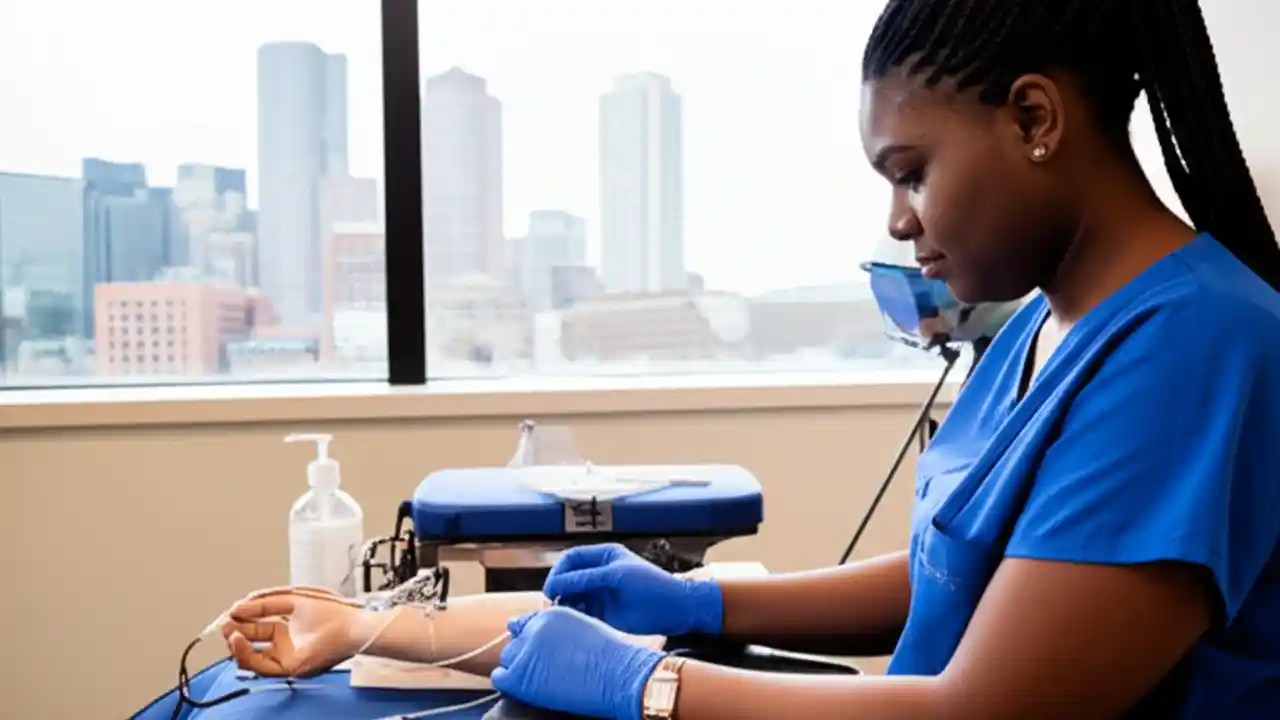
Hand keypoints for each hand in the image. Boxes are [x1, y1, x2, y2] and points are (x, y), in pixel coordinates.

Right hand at [219, 588, 375, 676]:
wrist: (352, 625)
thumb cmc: (331, 610)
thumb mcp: (291, 598)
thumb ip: (264, 602)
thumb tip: (238, 607)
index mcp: (286, 624)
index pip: (256, 624)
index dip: (241, 619)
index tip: (229, 612)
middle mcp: (284, 641)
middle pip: (251, 640)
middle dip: (234, 632)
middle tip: (223, 624)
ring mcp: (286, 654)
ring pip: (252, 656)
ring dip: (237, 645)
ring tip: (229, 632)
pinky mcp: (289, 667)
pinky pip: (261, 665)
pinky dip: (247, 654)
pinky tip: (239, 640)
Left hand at [491, 607, 664, 719]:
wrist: (618, 675)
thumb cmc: (610, 657)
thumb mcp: (584, 629)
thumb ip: (559, 629)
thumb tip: (544, 639)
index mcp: (550, 615)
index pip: (523, 624)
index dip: (530, 640)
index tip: (539, 653)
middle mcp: (534, 628)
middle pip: (515, 642)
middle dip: (525, 655)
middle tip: (543, 670)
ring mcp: (525, 651)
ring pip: (508, 659)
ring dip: (519, 669)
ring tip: (541, 679)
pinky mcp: (519, 675)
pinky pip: (500, 678)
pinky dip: (509, 683)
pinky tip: (527, 687)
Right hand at [543, 544, 722, 636]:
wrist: (677, 610)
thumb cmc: (652, 586)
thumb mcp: (618, 577)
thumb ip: (587, 579)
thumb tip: (557, 584)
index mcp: (605, 556)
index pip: (572, 558)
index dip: (559, 571)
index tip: (552, 587)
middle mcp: (600, 573)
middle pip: (570, 577)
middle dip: (560, 588)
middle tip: (554, 603)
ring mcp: (602, 593)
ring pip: (574, 596)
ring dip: (566, 603)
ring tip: (563, 613)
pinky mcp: (605, 613)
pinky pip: (583, 612)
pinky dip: (575, 616)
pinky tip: (574, 621)